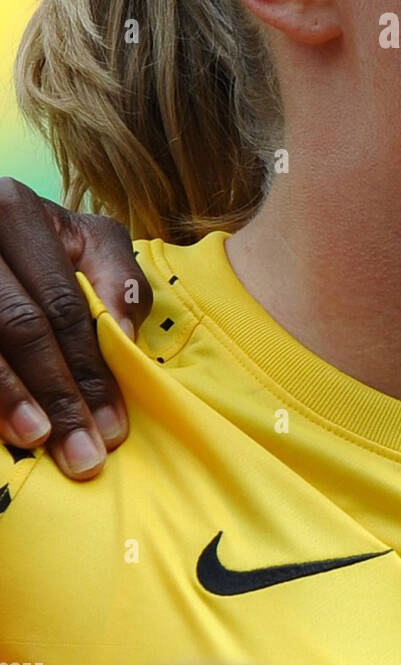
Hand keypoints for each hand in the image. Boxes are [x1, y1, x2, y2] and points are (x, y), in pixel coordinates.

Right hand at [0, 178, 151, 479]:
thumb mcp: (81, 240)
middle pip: (20, 325)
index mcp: (15, 209)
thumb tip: (126, 334)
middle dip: (58, 394)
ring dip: (9, 400)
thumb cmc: (37, 246)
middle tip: (85, 455)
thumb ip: (116, 274)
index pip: (63, 302)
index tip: (115, 427)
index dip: (91, 367)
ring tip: (38, 441)